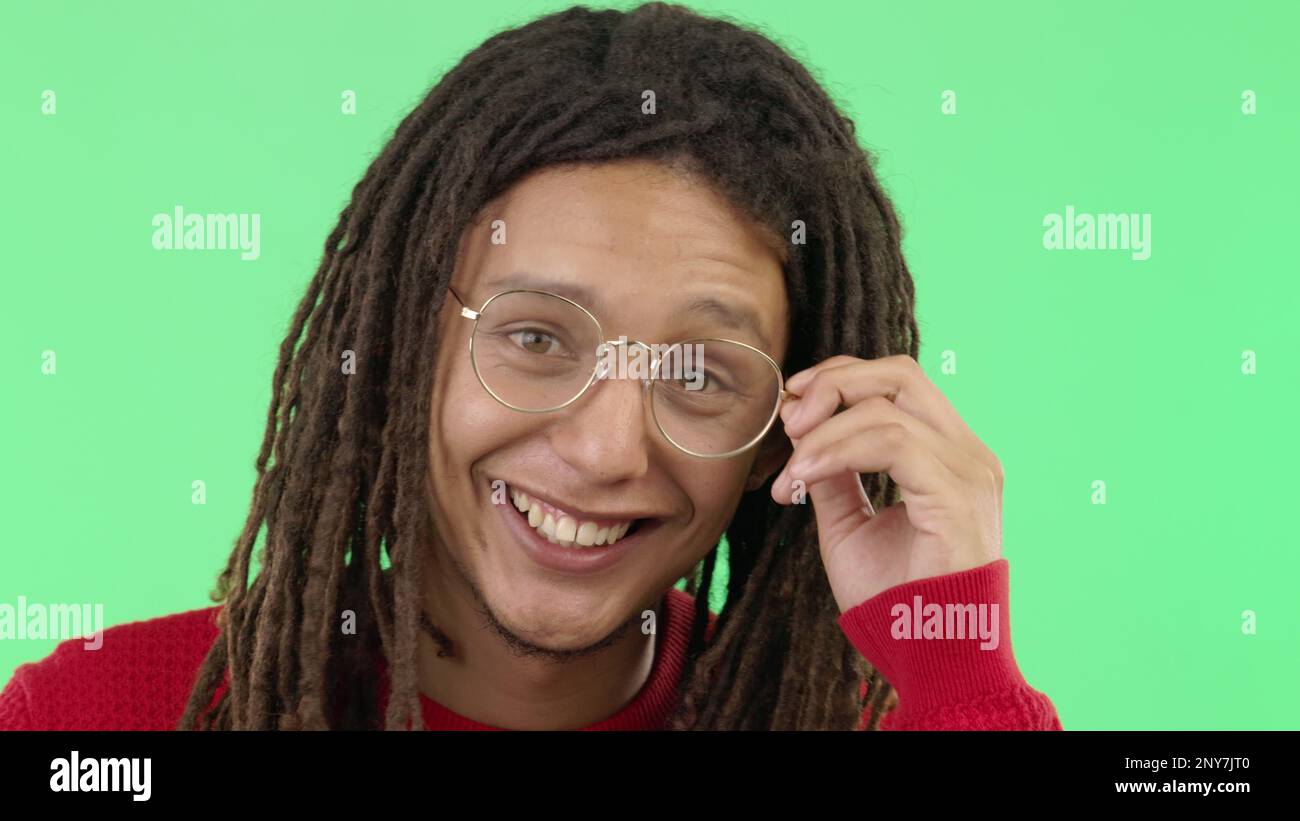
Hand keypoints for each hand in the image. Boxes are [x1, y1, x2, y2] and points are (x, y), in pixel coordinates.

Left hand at [771, 354, 1003, 612]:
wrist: (929, 657)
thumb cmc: (895, 600)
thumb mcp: (849, 525)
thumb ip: (833, 475)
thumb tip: (799, 429)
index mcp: (949, 455)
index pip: (898, 381)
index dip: (841, 377)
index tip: (792, 401)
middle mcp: (968, 453)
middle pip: (899, 374)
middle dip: (833, 384)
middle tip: (789, 419)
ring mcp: (969, 471)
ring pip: (887, 408)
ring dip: (823, 432)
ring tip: (791, 473)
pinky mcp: (958, 494)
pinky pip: (892, 443)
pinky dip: (837, 452)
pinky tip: (804, 478)